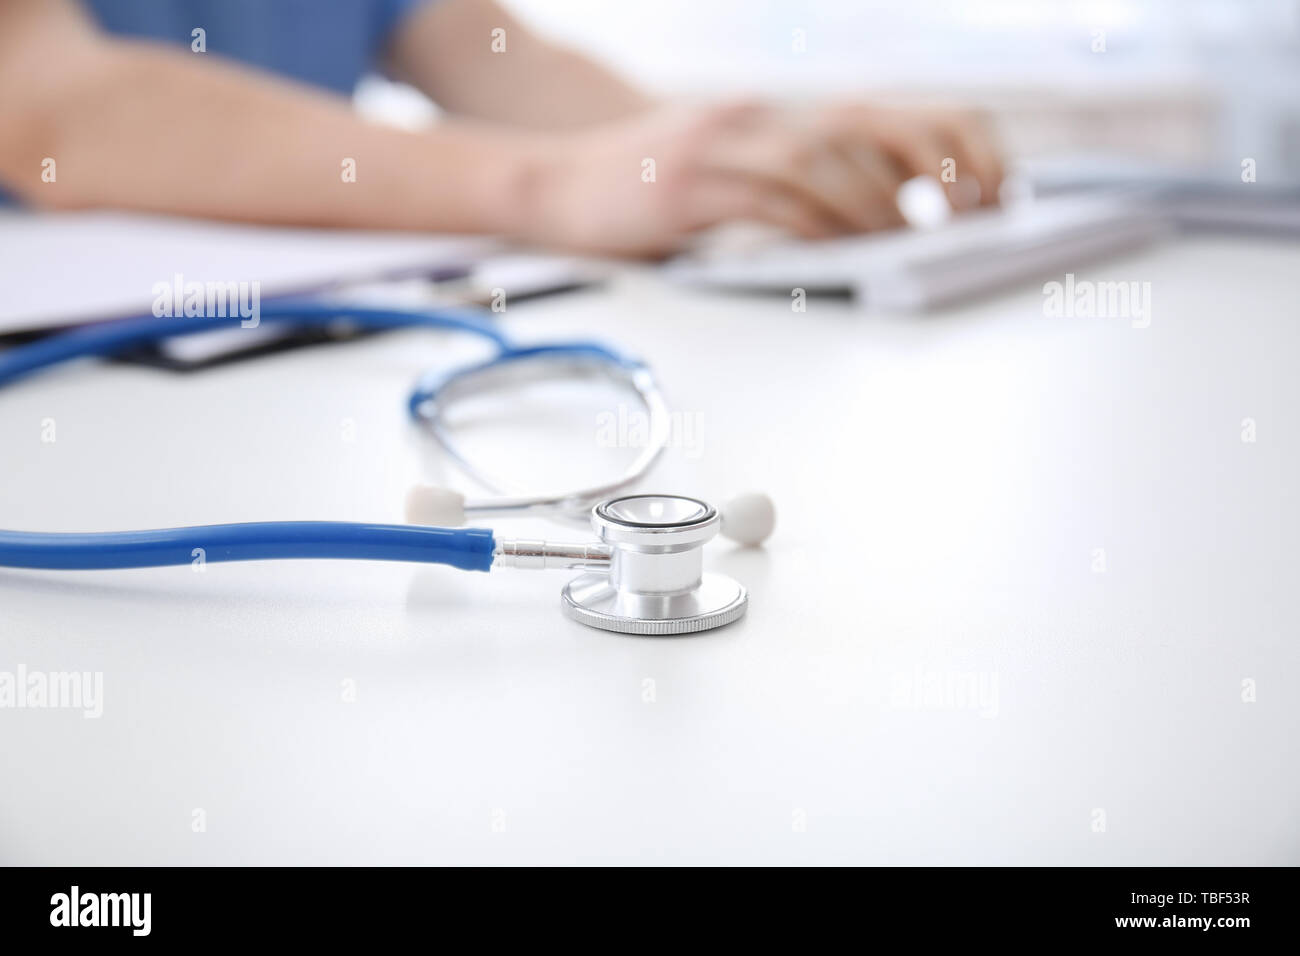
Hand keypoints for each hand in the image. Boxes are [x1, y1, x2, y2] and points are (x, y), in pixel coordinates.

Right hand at [519, 99, 1003, 255]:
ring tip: (904, 238)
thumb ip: (796, 183)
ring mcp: (719, 145)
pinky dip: (811, 222)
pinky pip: (764, 198)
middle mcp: (756, 116)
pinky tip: (837, 247)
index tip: (990, 187)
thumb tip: (879, 216)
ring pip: (820, 158)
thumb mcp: (730, 173)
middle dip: (933, 164)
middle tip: (970, 211)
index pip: (884, 110)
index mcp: (774, 113)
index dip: (949, 141)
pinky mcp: (686, 185)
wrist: (554, 185)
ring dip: (875, 201)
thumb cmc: (646, 190)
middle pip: (868, 120)